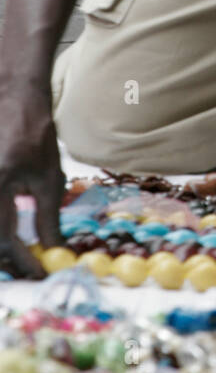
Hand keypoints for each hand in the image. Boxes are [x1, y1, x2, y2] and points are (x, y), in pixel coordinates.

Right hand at [0, 70, 64, 276]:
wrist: (13, 98)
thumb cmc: (34, 134)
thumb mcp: (48, 177)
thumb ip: (47, 218)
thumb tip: (53, 251)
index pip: (4, 240)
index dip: (22, 262)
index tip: (40, 274)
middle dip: (8, 260)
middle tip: (27, 270)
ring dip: (2, 247)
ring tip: (21, 257)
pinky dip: (0, 229)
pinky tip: (9, 236)